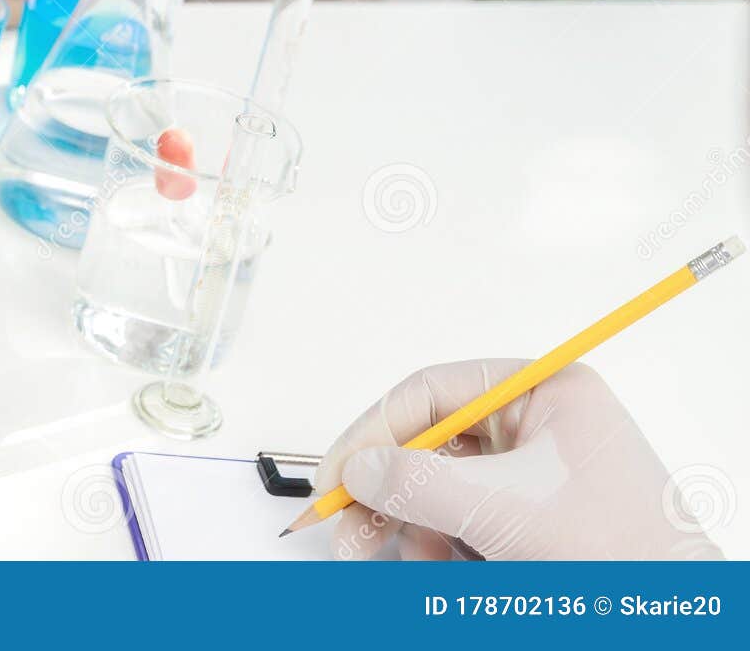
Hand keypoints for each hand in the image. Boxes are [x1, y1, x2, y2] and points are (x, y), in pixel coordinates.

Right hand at [315, 360, 723, 559]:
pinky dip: (441, 549)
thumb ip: (418, 482)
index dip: (374, 431)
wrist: (677, 623)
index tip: (336, 475)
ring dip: (414, 527)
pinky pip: (461, 523)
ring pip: (439, 488)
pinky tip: (446, 570)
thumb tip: (357, 468)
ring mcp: (534, 475)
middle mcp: (538, 426)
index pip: (432, 391)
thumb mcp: (507, 511)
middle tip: (345, 528)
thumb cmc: (627, 560)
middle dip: (386, 489)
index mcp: (545, 392)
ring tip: (412, 562)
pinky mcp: (532, 521)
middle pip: (429, 441)